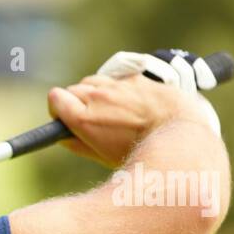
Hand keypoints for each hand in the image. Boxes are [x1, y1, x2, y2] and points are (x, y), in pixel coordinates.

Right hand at [46, 72, 182, 168]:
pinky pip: (115, 78)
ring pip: (92, 81)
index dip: (58, 108)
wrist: (178, 130)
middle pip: (72, 89)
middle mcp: (97, 97)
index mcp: (85, 119)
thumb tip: (62, 137)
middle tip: (91, 118)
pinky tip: (130, 102)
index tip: (65, 117)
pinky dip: (116, 87)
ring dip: (95, 92)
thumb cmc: (140, 149)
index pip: (55, 99)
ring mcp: (116, 85)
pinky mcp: (133, 77)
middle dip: (76, 101)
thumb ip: (77, 145)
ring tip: (111, 109)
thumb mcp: (104, 156)